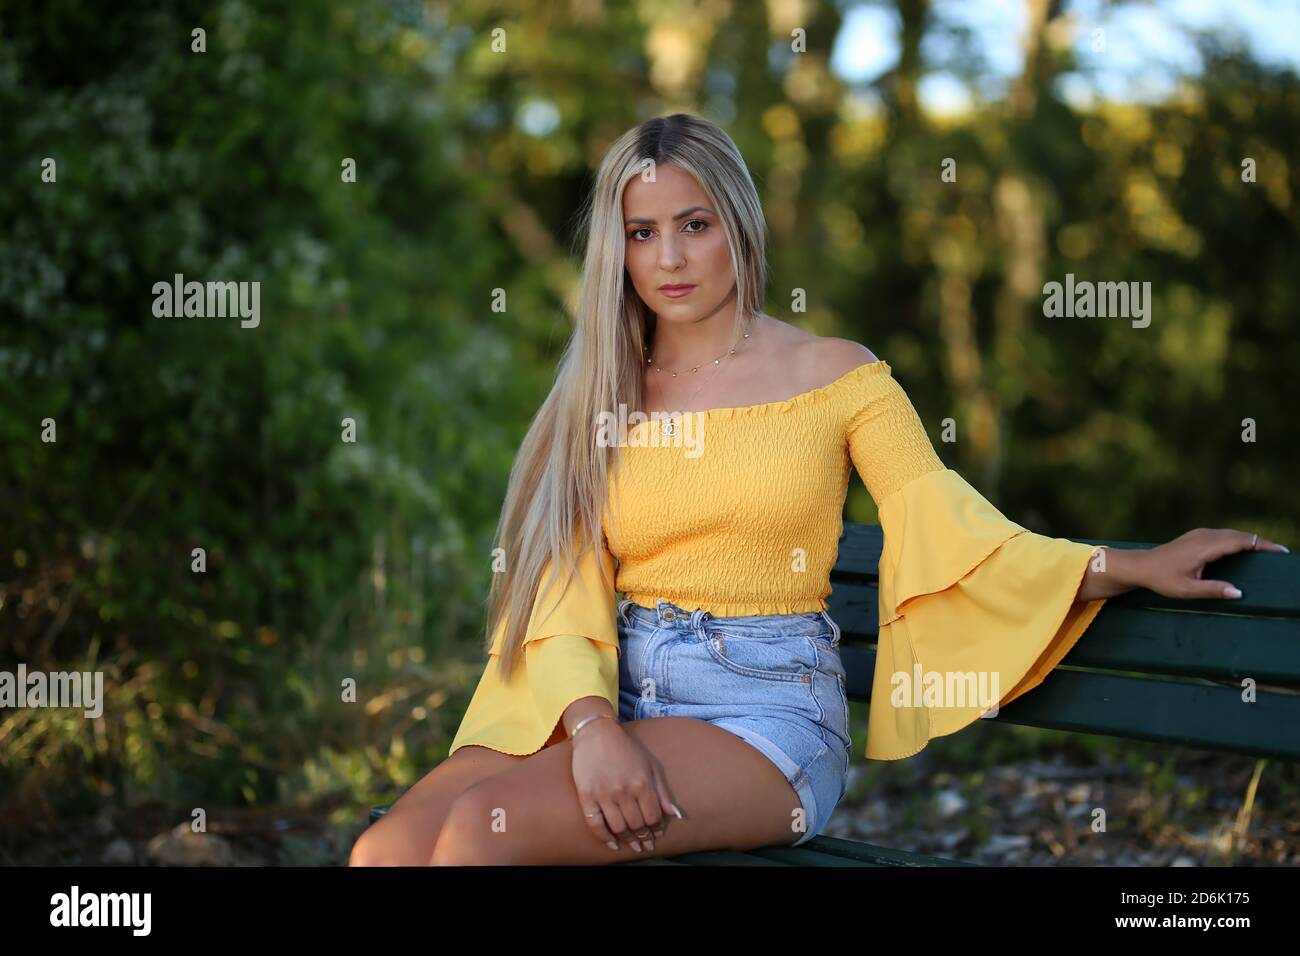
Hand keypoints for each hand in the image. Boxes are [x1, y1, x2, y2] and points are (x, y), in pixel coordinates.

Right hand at [569, 717, 682, 853]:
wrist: (597, 734)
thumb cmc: (627, 749)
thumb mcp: (651, 765)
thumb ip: (663, 792)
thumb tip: (676, 815)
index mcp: (642, 783)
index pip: (653, 817)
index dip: (656, 829)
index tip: (657, 835)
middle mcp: (624, 791)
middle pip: (637, 825)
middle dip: (644, 838)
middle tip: (646, 846)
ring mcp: (604, 795)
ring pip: (618, 828)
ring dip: (628, 841)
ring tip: (633, 847)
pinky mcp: (586, 796)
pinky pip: (595, 824)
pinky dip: (605, 838)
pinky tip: (613, 845)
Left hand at [1140, 527, 1287, 599]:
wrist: (1141, 566)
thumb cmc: (1162, 579)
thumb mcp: (1186, 590)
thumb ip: (1213, 590)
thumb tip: (1239, 593)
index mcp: (1205, 547)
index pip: (1240, 542)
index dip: (1262, 545)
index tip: (1280, 551)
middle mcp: (1204, 536)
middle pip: (1240, 535)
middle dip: (1261, 542)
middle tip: (1281, 554)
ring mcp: (1200, 534)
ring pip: (1232, 533)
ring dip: (1250, 540)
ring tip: (1269, 552)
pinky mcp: (1198, 536)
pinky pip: (1224, 535)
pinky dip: (1239, 540)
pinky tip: (1247, 549)